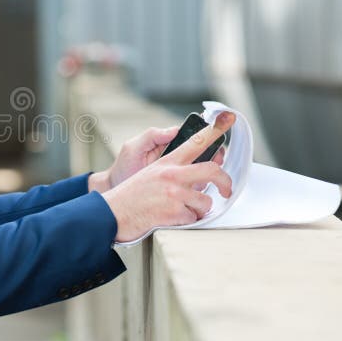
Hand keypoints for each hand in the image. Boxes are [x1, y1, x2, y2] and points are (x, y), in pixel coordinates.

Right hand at [102, 112, 234, 242]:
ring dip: (198, 210)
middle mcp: (172, 174)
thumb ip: (172, 166)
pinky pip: (194, 218)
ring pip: (205, 202)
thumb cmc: (130, 194)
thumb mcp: (147, 171)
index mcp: (167, 162)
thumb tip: (195, 169)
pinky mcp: (173, 212)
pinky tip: (172, 218)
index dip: (214, 130)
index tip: (228, 118)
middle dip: (226, 182)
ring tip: (183, 210)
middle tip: (227, 190)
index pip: (196, 141)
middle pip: (213, 170)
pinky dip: (186, 222)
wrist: (112, 213)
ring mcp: (174, 193)